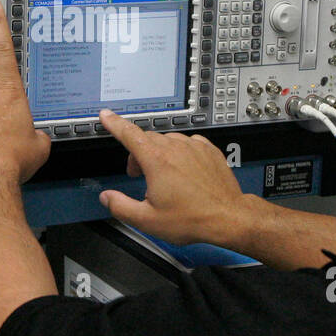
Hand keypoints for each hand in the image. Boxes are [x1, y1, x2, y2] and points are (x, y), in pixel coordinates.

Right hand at [97, 109, 253, 246]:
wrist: (228, 217)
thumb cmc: (192, 218)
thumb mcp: (148, 220)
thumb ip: (121, 207)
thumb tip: (107, 197)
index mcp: (157, 160)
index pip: (129, 134)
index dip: (114, 124)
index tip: (106, 116)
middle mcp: (175, 148)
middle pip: (147, 139)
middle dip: (137, 153)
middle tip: (138, 174)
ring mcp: (194, 147)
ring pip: (168, 140)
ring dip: (159, 153)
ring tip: (163, 176)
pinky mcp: (209, 150)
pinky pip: (188, 143)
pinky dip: (180, 152)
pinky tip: (183, 170)